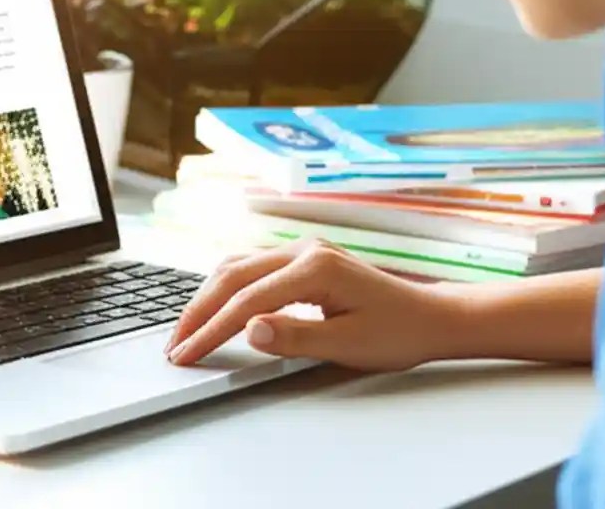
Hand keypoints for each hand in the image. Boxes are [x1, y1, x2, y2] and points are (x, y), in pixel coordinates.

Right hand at [164, 239, 463, 371]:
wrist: (430, 317)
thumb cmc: (397, 333)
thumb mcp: (347, 345)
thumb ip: (295, 337)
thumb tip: (249, 329)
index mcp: (315, 268)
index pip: (247, 300)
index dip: (211, 328)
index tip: (186, 353)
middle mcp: (305, 250)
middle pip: (232, 276)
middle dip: (199, 312)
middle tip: (174, 346)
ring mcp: (303, 250)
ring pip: (237, 267)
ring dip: (208, 297)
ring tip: (186, 330)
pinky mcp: (303, 260)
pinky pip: (252, 268)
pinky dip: (226, 289)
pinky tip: (214, 307)